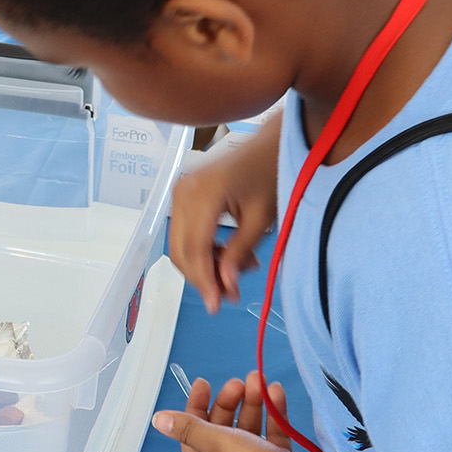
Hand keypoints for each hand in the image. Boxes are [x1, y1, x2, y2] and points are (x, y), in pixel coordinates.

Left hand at [154, 371, 323, 451]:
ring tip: (261, 379)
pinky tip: (276, 393)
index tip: (204, 382)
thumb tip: (157, 420)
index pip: (193, 431)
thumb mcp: (215, 443)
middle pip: (222, 427)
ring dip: (253, 402)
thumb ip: (188, 427)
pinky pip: (272, 434)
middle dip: (230, 401)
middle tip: (240, 381)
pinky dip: (273, 413)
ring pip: (249, 428)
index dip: (197, 404)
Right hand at [169, 122, 279, 313]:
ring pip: (180, 247)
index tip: (217, 305)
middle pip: (181, 251)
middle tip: (229, 296)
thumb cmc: (270, 173)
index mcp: (203, 193)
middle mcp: (183, 192)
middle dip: (204, 278)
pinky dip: (203, 252)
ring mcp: (180, 193)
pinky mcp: (183, 196)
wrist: (269, 145)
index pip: (195, 249)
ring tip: (237, 272)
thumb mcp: (261, 218)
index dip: (205, 281)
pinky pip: (185, 234)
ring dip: (204, 267)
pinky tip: (228, 255)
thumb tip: (226, 286)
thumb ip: (240, 252)